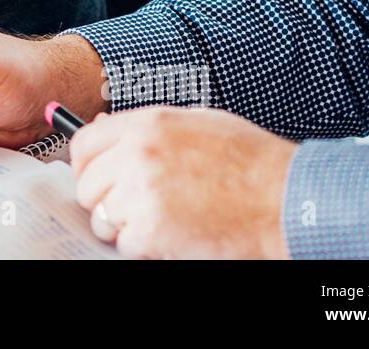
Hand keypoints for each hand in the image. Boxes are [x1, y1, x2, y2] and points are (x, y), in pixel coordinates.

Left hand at [69, 106, 295, 258]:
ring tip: (156, 222)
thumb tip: (104, 129)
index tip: (95, 179)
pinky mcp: (152, 229)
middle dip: (103, 200)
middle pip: (87, 185)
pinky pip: (126, 244)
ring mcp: (141, 192)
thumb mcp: (196, 122)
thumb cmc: (248, 160)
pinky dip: (144, 247)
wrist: (284, 197)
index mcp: (146, 124)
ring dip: (123, 225)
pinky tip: (172, 235)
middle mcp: (137, 154)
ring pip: (102, 217)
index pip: (84, 144)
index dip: (86, 166)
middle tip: (129, 208)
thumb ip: (148, 128)